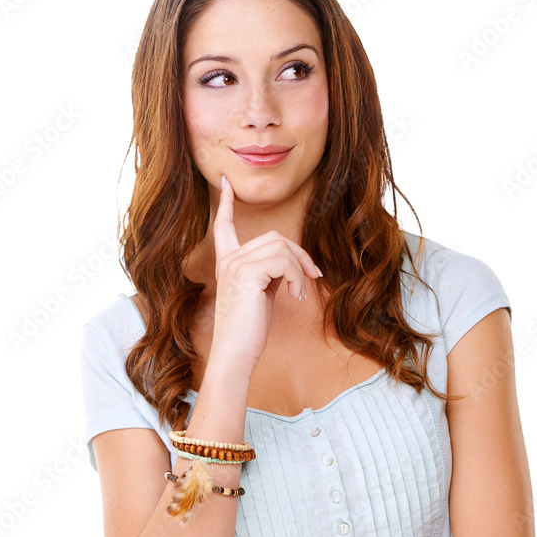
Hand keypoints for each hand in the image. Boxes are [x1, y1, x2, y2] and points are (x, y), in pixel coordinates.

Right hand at [210, 175, 322, 368]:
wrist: (236, 352)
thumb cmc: (249, 329)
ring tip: (299, 292)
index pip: (223, 226)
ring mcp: (236, 264)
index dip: (227, 204)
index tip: (227, 184)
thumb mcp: (260, 294)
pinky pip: (284, 262)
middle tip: (312, 276)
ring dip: (300, 269)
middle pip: (274, 237)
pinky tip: (295, 296)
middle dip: (299, 255)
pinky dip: (297, 278)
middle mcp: (228, 259)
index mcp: (227, 262)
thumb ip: (269, 272)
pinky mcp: (247, 273)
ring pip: (282, 247)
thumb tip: (292, 263)